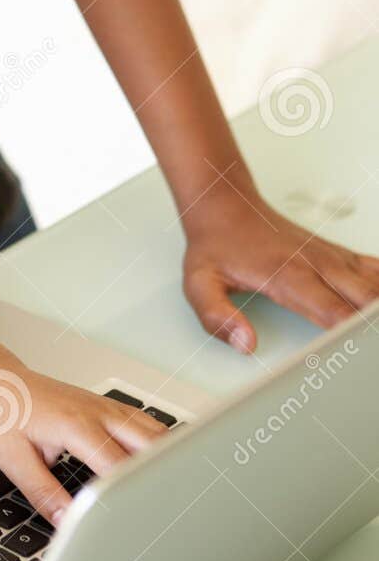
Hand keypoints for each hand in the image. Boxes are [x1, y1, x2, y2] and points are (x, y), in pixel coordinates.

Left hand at [0, 362, 169, 527]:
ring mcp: (106, 406)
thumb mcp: (15, 461)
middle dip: (164, 476)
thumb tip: (67, 523)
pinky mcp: (108, 406)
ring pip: (154, 430)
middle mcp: (98, 412)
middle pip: (150, 445)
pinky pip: (146, 422)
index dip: (132, 497)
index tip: (142, 519)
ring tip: (178, 488)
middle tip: (174, 507)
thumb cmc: (4, 415)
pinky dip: (159, 443)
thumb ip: (45, 495)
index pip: (117, 467)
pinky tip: (164, 462)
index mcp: (76, 426)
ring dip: (167, 457)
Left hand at [182, 193, 378, 353]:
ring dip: (377, 310)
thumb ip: (218, 317)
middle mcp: (316, 263)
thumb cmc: (216, 245)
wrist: (225, 206)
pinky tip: (377, 307)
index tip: (360, 354)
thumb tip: (246, 344)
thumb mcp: (200, 284)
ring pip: (375, 285)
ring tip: (373, 336)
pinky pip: (375, 269)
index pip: (334, 312)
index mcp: (288, 275)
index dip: (351, 335)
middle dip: (372, 329)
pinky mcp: (337, 253)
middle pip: (366, 300)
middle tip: (370, 353)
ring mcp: (331, 257)